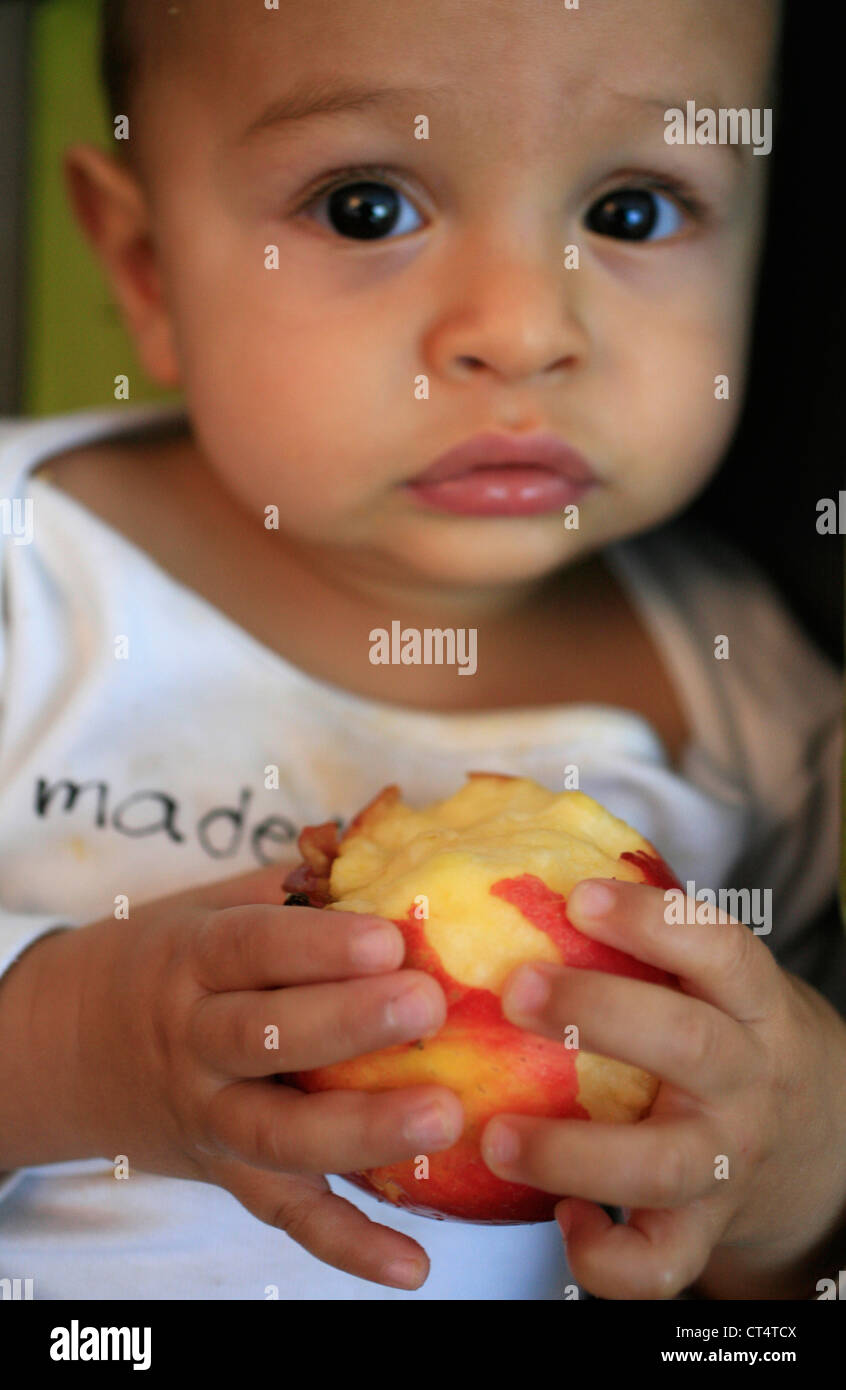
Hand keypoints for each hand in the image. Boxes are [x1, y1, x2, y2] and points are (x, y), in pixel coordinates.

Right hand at [7, 863, 463, 1289]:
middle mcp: (195, 1042)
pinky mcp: (228, 1176)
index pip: (252, 950)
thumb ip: (290, 890)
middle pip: (264, 1040)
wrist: (71, 1045)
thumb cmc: (169, 960)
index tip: (391, 936)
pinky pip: (286, 1216)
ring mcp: (210, 1117)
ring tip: (444, 1117)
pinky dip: (348, 1247)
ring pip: (277, 1136)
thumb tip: (389, 852)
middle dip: (348, 1025)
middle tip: (428, 1006)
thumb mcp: (208, 908)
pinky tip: (413, 1265)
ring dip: (360, 1132)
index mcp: (194, 961)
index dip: (319, 946)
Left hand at [479, 877, 845, 1298]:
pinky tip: (560, 1219)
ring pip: (662, 1166)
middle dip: (598, 1015)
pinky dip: (602, 1259)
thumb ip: (649, 941)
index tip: (578, 896)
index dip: (652, 921)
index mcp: (749, 1003)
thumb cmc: (727, 1037)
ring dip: (573, 1154)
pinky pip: (656, 1265)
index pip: (719, 948)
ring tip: (496, 1135)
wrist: (817, 1146)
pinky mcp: (703, 1231)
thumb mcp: (716, 984)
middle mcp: (745, 1078)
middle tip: (514, 990)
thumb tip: (520, 869)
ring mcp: (726, 1161)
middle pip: (687, 1044)